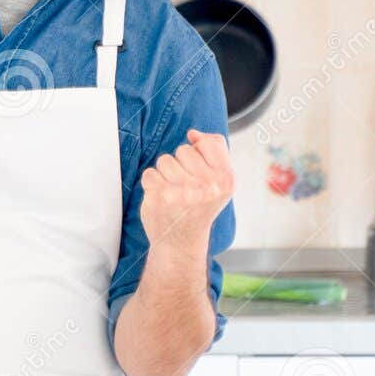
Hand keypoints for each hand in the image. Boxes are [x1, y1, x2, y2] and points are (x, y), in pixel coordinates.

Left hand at [139, 129, 233, 257]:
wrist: (181, 241)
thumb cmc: (200, 208)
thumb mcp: (219, 181)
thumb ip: (214, 150)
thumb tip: (194, 134)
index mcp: (225, 180)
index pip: (208, 143)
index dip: (199, 153)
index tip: (199, 171)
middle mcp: (206, 186)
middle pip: (184, 150)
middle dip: (181, 164)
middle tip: (186, 187)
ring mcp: (182, 191)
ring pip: (165, 160)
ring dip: (165, 174)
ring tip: (173, 191)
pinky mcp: (160, 196)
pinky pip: (150, 173)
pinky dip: (152, 184)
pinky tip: (162, 197)